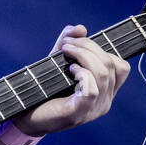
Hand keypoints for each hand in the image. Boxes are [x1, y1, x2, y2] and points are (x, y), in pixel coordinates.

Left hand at [9, 25, 129, 136]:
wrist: (25, 116)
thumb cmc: (43, 91)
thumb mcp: (57, 62)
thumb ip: (69, 44)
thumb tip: (80, 28)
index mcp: (105, 91)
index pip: (120, 67)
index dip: (101, 49)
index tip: (77, 42)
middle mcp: (104, 101)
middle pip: (111, 64)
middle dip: (89, 46)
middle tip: (67, 45)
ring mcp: (93, 109)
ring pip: (102, 74)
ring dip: (83, 55)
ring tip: (65, 52)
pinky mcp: (79, 113)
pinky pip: (92, 89)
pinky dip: (82, 74)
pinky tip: (70, 71)